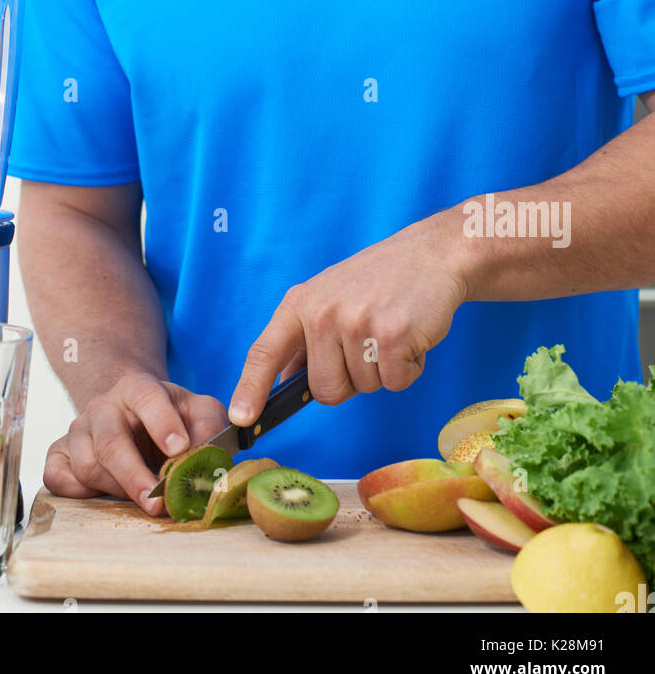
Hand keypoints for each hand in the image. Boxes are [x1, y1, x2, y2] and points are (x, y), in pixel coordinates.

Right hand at [43, 370, 228, 513]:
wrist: (131, 414)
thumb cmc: (169, 417)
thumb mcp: (197, 411)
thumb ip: (210, 425)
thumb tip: (208, 453)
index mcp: (137, 388)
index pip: (147, 398)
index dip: (163, 423)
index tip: (180, 448)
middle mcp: (102, 406)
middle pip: (111, 442)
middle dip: (135, 476)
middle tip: (158, 502)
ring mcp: (77, 430)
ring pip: (87, 466)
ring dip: (117, 489)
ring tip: (143, 497)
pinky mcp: (60, 453)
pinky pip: (57, 478)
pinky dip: (80, 493)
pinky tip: (105, 494)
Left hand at [227, 214, 468, 423]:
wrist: (431, 254)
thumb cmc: (379, 281)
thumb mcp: (329, 296)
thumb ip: (306, 338)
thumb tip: (284, 381)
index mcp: (301, 303)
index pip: (265, 352)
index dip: (250, 389)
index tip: (240, 418)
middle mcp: (323, 312)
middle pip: (325, 390)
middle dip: (350, 381)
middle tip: (367, 344)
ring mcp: (357, 323)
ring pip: (364, 388)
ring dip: (383, 371)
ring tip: (391, 331)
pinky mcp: (393, 335)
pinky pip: (396, 383)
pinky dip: (409, 368)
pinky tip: (411, 335)